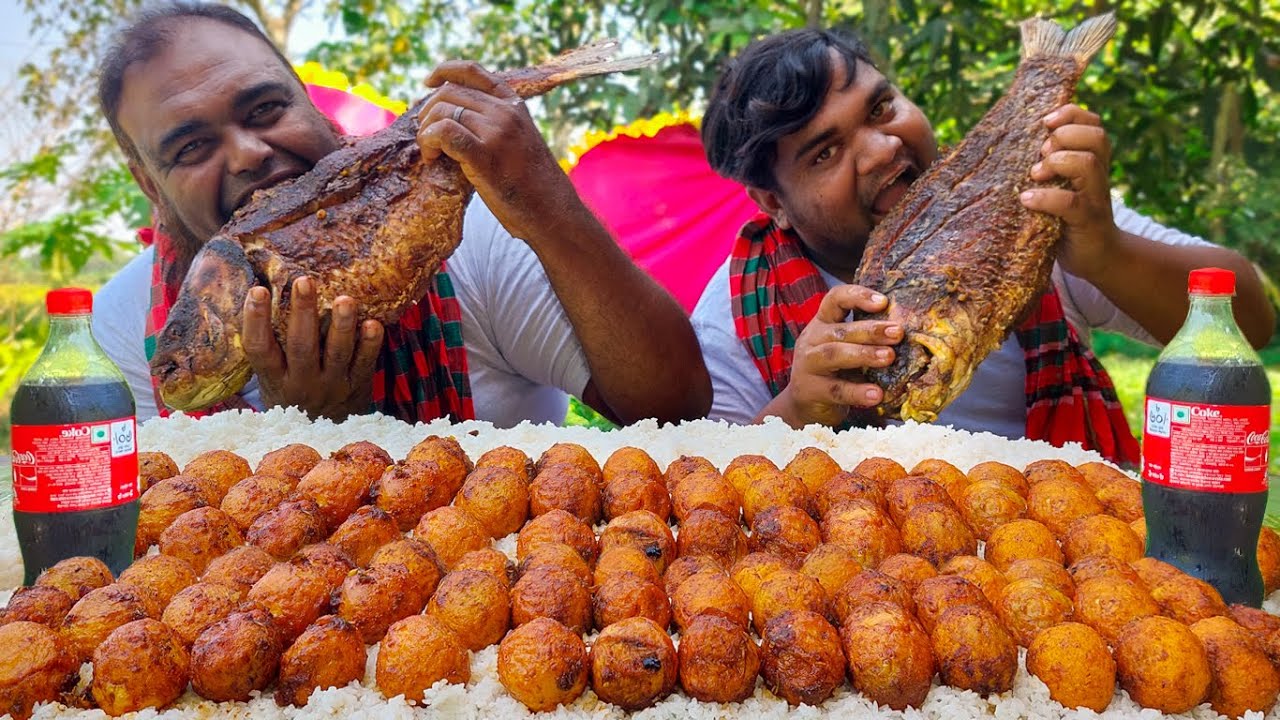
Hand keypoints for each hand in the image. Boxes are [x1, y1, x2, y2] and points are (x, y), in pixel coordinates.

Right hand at [241, 277, 383, 420]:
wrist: (323, 436)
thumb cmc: (292, 394)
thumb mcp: (272, 376)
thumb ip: (270, 344)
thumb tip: (263, 285)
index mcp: (274, 378)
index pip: (259, 348)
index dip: (255, 320)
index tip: (258, 290)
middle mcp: (301, 383)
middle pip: (301, 346)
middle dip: (303, 313)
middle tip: (304, 281)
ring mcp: (332, 386)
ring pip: (336, 354)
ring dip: (341, 326)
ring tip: (345, 299)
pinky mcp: (358, 386)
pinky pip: (365, 364)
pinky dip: (370, 345)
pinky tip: (373, 323)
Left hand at [416, 61, 574, 242]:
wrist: (552, 211)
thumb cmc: (532, 184)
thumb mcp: (519, 140)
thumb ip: (494, 123)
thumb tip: (455, 117)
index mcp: (514, 104)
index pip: (472, 71)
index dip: (444, 71)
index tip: (428, 83)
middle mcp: (505, 112)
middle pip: (449, 93)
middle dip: (428, 113)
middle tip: (427, 138)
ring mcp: (496, 131)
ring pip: (442, 112)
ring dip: (426, 132)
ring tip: (431, 153)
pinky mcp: (485, 155)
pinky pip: (444, 133)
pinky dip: (429, 142)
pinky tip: (432, 158)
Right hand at [772, 285, 901, 427]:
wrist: (806, 405)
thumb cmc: (834, 371)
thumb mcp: (846, 347)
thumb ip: (865, 338)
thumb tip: (905, 329)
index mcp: (823, 322)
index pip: (835, 299)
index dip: (858, 296)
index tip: (884, 302)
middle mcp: (812, 338)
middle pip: (841, 329)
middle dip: (871, 330)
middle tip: (898, 332)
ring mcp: (808, 364)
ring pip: (834, 354)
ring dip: (864, 354)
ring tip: (889, 357)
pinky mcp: (810, 390)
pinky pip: (835, 389)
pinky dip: (857, 392)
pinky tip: (876, 394)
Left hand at [1019, 104, 1118, 279]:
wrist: (1096, 256)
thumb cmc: (1067, 217)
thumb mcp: (1059, 185)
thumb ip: (1046, 165)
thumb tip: (1009, 143)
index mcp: (1093, 159)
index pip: (1092, 123)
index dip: (1070, 114)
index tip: (1045, 122)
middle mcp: (1098, 174)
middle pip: (1095, 136)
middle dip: (1063, 137)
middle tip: (1040, 153)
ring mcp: (1095, 197)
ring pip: (1088, 163)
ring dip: (1057, 162)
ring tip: (1035, 174)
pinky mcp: (1087, 221)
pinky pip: (1071, 203)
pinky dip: (1046, 198)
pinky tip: (1027, 199)